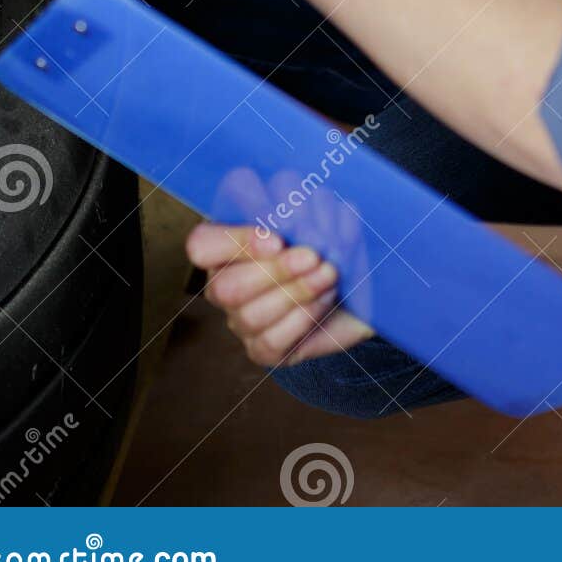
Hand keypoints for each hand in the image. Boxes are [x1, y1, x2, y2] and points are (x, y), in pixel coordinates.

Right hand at [186, 224, 372, 369]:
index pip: (202, 245)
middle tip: (313, 256)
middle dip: (274, 271)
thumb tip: (299, 210)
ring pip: (249, 316)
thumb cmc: (329, 244)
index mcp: (227, 247)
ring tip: (328, 274)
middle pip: (224, 287)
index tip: (277, 239)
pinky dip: (303, 317)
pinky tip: (325, 298)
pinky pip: (271, 341)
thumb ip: (299, 210)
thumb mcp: (316, 218)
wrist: (360, 285)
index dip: (235, 243)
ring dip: (296, 291)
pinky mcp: (265, 350)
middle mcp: (225, 286)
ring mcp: (242, 322)